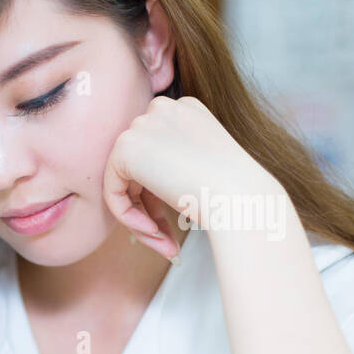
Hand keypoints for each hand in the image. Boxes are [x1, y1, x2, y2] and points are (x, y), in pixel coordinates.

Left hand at [102, 95, 285, 259]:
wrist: (240, 195)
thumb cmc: (233, 190)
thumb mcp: (201, 168)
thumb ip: (170, 166)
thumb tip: (136, 190)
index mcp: (185, 110)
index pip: (156, 155)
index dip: (161, 194)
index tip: (177, 221)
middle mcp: (162, 109)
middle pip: (138, 168)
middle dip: (149, 207)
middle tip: (167, 239)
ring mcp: (143, 125)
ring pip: (124, 182)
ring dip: (140, 218)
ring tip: (164, 243)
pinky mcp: (126, 147)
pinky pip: (113, 192)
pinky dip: (128, 217)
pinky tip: (154, 232)